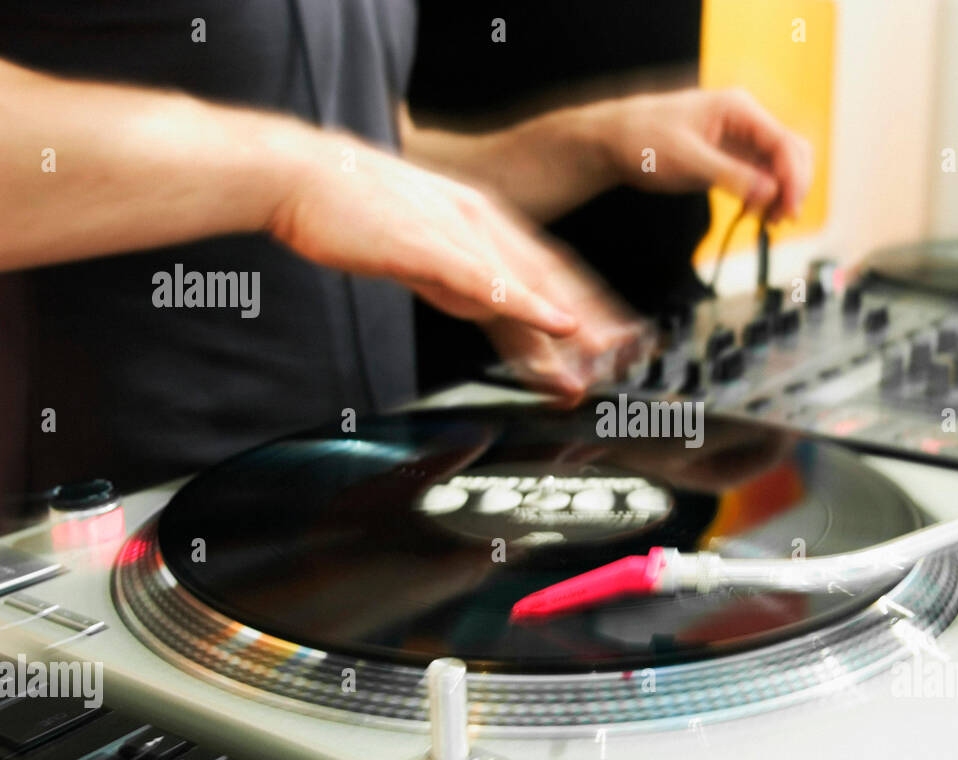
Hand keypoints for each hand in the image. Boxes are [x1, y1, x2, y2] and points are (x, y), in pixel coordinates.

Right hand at [268, 133, 641, 393]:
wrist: (304, 177)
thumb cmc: (356, 213)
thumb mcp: (426, 254)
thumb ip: (463, 283)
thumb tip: (493, 312)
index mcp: (484, 222)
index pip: (548, 269)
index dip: (587, 305)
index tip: (615, 337)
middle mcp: (484, 224)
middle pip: (555, 278)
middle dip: (595, 322)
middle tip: (630, 357)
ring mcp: (462, 235)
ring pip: (532, 286)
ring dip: (573, 327)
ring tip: (606, 361)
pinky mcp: (432, 248)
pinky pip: (490, 282)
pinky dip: (529, 306)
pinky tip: (559, 324)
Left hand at [589, 88, 813, 221]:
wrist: (615, 141)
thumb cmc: (643, 140)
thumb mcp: (686, 160)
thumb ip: (730, 175)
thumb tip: (769, 193)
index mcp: (739, 109)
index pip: (784, 143)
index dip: (794, 178)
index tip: (788, 209)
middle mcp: (746, 121)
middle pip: (792, 153)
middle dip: (792, 186)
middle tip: (780, 220)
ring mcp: (740, 140)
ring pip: (780, 167)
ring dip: (781, 194)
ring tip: (767, 221)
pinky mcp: (731, 158)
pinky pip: (762, 177)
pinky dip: (765, 196)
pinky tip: (754, 214)